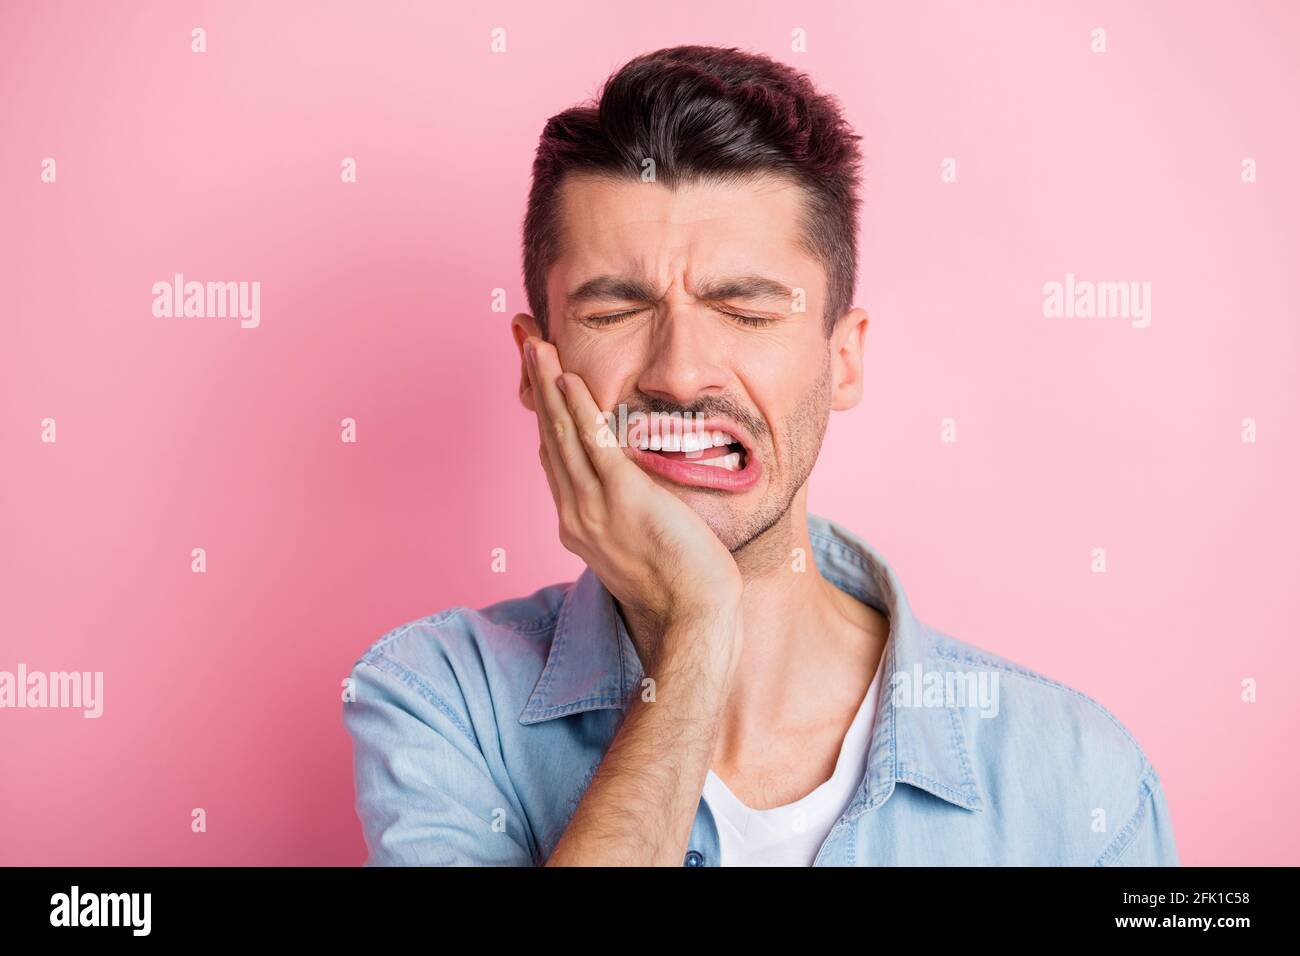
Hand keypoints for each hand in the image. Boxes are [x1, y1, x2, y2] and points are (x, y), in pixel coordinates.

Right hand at [523, 336, 742, 633]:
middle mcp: (575, 513)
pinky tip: (569, 380)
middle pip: (548, 436)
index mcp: (577, 523)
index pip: (553, 455)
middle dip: (534, 385)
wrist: (692, 617)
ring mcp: (595, 507)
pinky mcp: (624, 499)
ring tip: (536, 344)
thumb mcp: (635, 546)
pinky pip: (594, 445)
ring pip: (563, 434)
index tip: (538, 378)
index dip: (544, 413)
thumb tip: (629, 495)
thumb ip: (622, 516)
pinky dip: (580, 410)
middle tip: (524, 341)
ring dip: (548, 385)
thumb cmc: (677, 587)